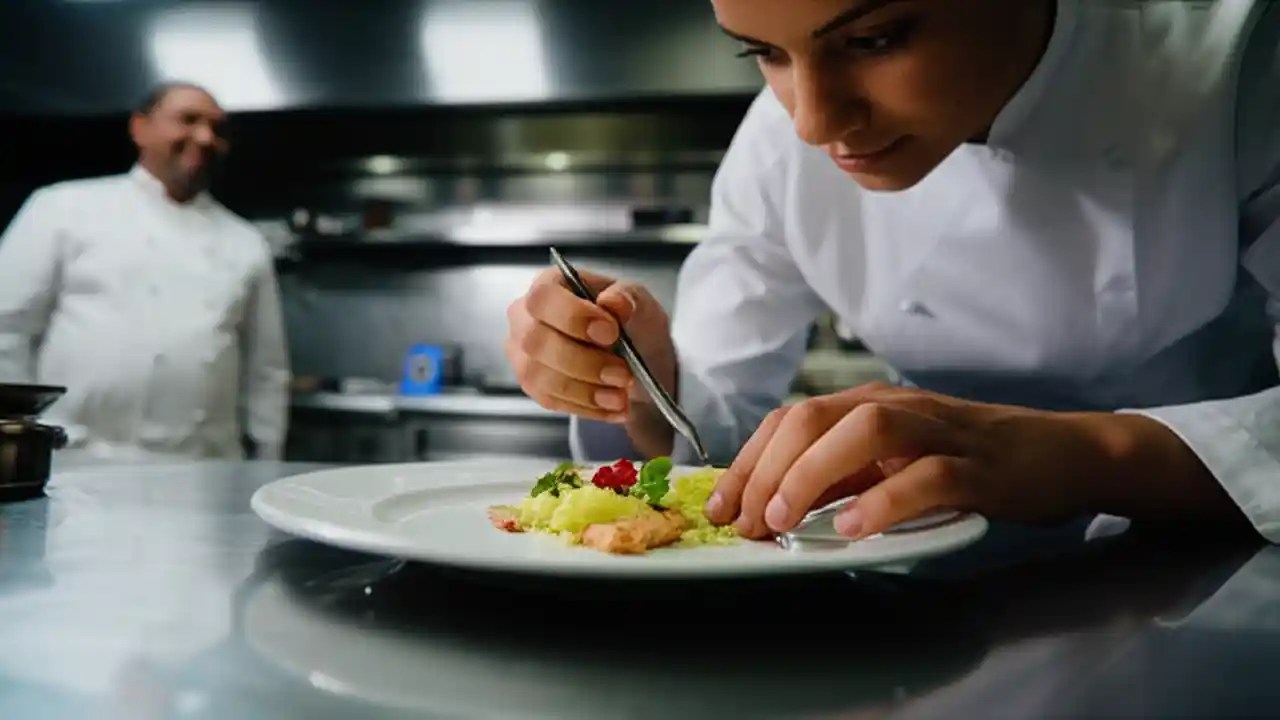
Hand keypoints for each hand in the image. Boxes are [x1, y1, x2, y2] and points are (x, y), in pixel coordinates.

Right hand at [506, 267, 677, 453]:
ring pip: (540, 376)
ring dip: (585, 390)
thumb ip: (628, 297)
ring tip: (621, 397)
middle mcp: (526, 318)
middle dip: (583, 362)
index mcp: (550, 285)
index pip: (544, 297)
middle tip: (622, 374)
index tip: (610, 333)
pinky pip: (550, 400)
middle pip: (536, 341)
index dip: (573, 316)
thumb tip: (613, 302)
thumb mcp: (640, 302)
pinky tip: (611, 407)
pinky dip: (585, 406)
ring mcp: (524, 354)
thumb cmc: (631, 323)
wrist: (639, 360)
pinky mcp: (532, 385)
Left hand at [705, 382, 1239, 539]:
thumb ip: (842, 474)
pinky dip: (885, 501)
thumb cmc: (970, 460)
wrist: (1062, 454)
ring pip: (864, 431)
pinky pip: (928, 476)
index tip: (719, 505)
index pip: (790, 419)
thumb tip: (774, 500)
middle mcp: (897, 407)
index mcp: (868, 403)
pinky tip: (853, 528)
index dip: (748, 461)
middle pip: (814, 417)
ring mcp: (939, 432)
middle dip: (767, 470)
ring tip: (785, 520)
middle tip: (746, 522)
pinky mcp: (979, 466)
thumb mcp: (893, 462)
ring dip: (813, 474)